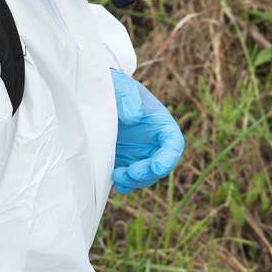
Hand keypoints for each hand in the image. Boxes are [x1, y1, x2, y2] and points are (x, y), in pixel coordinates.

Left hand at [111, 70, 184, 193]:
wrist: (98, 94)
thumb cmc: (115, 88)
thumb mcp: (121, 87)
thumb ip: (128, 99)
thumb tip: (133, 118)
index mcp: (161, 125)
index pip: (173, 146)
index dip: (168, 159)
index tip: (156, 167)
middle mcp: (154, 144)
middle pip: (160, 167)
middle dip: (146, 174)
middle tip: (128, 173)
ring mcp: (139, 155)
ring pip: (145, 177)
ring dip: (133, 182)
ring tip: (116, 176)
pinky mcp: (124, 162)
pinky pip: (128, 180)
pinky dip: (124, 185)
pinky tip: (113, 183)